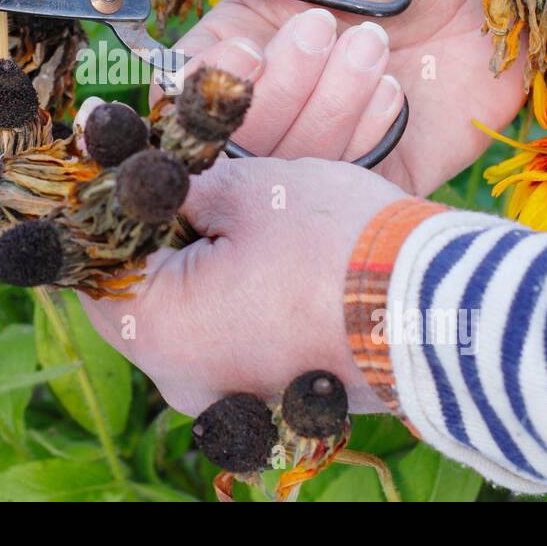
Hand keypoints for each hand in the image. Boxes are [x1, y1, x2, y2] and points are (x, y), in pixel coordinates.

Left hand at [78, 155, 407, 417]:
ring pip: (191, 309)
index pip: (98, 259)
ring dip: (204, 254)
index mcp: (159, 332)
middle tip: (179, 178)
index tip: (123, 161)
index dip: (109, 200)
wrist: (449, 311)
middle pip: (145, 286)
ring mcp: (229, 393)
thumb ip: (177, 177)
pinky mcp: (272, 392)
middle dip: (162, 225)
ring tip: (231, 206)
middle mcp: (184, 378)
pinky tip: (263, 247)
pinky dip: (239, 289)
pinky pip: (232, 333)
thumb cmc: (341, 245)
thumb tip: (131, 152)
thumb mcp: (250, 190)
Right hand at [153, 0, 526, 194]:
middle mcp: (272, 105)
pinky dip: (366, 140)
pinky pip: (346, 185)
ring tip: (374, 47)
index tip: (249, 53)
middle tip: (327, 29)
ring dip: (329, 107)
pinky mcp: (373, 173)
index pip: (189, 93)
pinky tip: (396, 95)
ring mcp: (320, 144)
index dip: (210, 86)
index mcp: (239, 49)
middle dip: (284, 89)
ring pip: (288, 168)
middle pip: (236, 141)